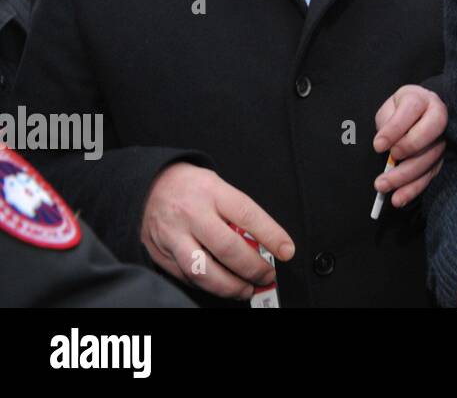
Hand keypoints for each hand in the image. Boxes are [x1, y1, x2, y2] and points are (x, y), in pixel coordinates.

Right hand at [141, 162, 293, 298]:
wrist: (151, 185)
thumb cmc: (192, 186)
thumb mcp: (219, 186)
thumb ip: (237, 213)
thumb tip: (263, 242)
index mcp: (212, 192)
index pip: (248, 215)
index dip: (271, 236)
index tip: (287, 250)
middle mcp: (191, 214)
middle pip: (227, 248)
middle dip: (252, 268)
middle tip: (266, 276)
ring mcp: (172, 235)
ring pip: (202, 270)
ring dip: (229, 286)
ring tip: (246, 289)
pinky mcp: (159, 253)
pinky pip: (185, 276)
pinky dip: (206, 285)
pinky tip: (220, 285)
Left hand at [373, 84, 447, 207]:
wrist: (420, 113)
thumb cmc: (400, 111)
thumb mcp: (389, 109)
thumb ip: (387, 123)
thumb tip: (385, 145)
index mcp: (420, 99)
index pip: (411, 110)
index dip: (395, 129)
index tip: (377, 146)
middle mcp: (438, 116)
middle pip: (428, 134)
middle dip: (406, 152)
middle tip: (385, 162)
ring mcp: (443, 138)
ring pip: (430, 158)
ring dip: (406, 176)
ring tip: (382, 186)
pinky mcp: (442, 157)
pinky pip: (431, 174)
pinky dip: (414, 188)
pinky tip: (399, 198)